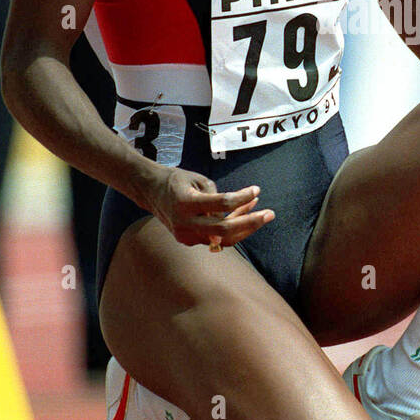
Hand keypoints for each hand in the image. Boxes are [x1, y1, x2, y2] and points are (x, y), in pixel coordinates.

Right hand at [145, 167, 274, 248]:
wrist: (150, 192)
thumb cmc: (176, 181)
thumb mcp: (197, 179)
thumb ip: (217, 195)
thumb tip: (237, 209)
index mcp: (186, 202)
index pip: (222, 203)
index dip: (242, 198)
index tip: (256, 190)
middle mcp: (185, 222)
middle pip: (225, 228)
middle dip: (250, 222)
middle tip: (269, 214)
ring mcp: (186, 235)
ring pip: (223, 237)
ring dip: (244, 226)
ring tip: (261, 213)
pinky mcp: (189, 240)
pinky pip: (215, 238)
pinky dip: (231, 228)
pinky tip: (244, 215)